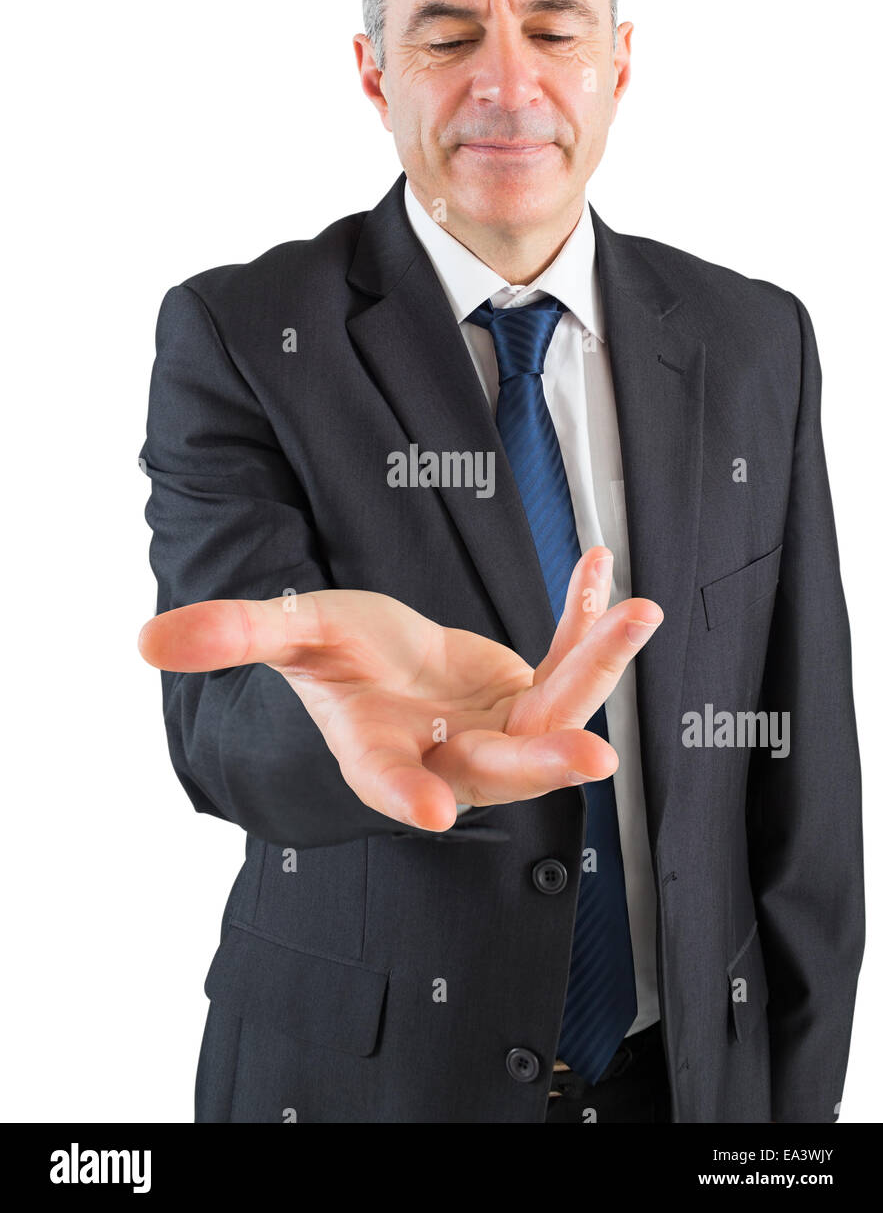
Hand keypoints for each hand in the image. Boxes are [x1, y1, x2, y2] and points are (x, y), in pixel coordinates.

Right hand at [138, 546, 662, 832]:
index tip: (427, 812)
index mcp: (379, 750)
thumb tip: (148, 639)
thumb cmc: (336, 661)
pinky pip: (568, 662)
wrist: (387, 668)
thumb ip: (233, 635)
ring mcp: (498, 732)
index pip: (387, 781)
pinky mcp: (530, 698)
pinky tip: (598, 568)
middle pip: (498, 767)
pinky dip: (585, 621)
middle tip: (591, 759)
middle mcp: (447, 756)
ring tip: (636, 613)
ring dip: (598, 666)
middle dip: (542, 759)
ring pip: (558, 712)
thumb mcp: (292, 634)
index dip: (404, 795)